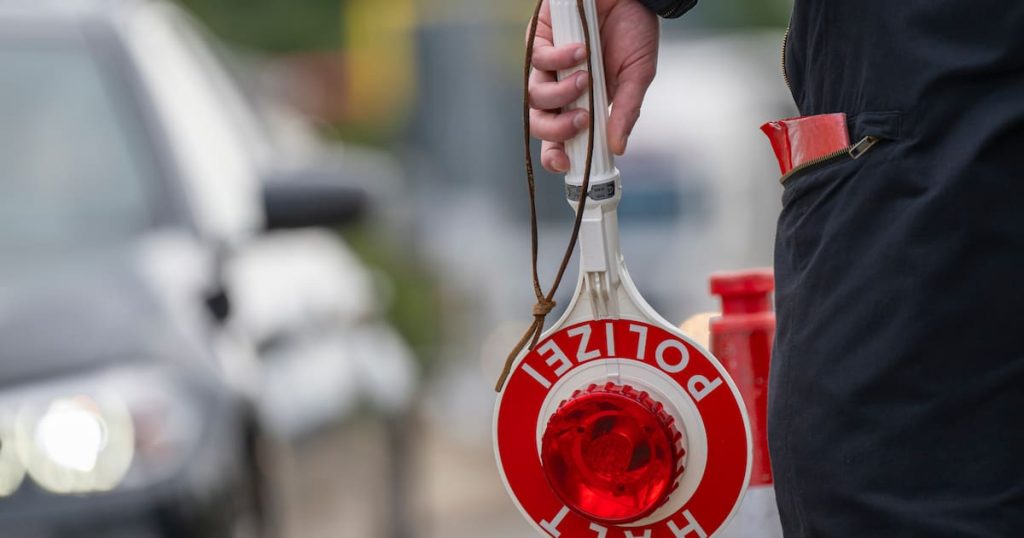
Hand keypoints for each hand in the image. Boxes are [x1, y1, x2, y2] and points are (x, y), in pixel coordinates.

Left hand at [528, 0, 658, 172]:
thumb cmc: (634, 29)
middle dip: (556, 130)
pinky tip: (581, 50)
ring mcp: (549, 65)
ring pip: (535, 96)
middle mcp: (562, 87)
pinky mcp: (540, 40)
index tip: (567, 163)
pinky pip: (539, 61)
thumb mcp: (638, 76)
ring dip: (561, 94)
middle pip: (541, 123)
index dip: (558, 154)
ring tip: (586, 78)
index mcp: (585, 102)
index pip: (562, 138)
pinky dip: (560, 60)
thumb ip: (626, 111)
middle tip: (581, 121)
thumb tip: (619, 147)